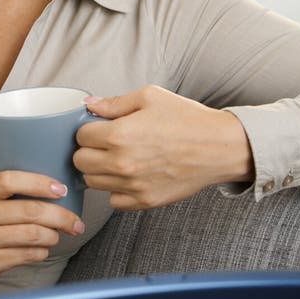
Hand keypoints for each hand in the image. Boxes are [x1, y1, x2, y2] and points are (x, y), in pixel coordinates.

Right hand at [0, 171, 85, 295]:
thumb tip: (53, 190)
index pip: (10, 180)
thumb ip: (8, 193)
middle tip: (75, 222)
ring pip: (31, 235)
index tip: (61, 189)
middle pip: (29, 211)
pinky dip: (41, 252)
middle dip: (60, 216)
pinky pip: (26, 255)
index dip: (39, 183)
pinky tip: (43, 249)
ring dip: (52, 235)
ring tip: (58, 235)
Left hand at [73, 85, 253, 210]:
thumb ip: (115, 103)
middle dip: (88, 150)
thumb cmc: (188, 119)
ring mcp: (133, 185)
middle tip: (104, 143)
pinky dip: (116, 190)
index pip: (80, 137)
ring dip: (99, 170)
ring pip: (93, 183)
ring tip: (117, 158)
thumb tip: (90, 105)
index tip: (99, 127)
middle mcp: (122, 163)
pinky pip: (113, 201)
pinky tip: (129, 176)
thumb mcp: (150, 97)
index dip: (88, 129)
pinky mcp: (145, 201)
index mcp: (119, 134)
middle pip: (80, 162)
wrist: (219, 148)